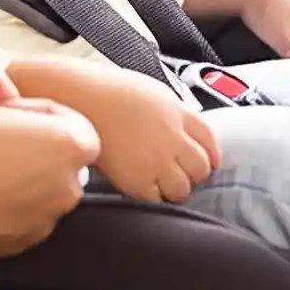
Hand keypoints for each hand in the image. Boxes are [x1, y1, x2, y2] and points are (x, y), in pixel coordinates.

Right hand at [0, 63, 100, 270]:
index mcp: (65, 145)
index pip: (68, 115)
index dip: (27, 106)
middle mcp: (63, 189)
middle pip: (55, 150)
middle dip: (23, 137)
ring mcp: (41, 222)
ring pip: (36, 182)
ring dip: (10, 167)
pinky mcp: (15, 245)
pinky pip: (17, 210)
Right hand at [76, 68, 220, 202]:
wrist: (78, 100)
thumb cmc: (105, 91)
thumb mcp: (150, 91)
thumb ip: (172, 111)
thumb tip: (183, 127)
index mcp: (177, 112)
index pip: (209, 140)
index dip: (211, 154)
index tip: (209, 161)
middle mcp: (172, 138)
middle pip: (201, 167)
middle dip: (194, 172)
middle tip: (181, 173)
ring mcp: (155, 161)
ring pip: (182, 188)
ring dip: (175, 187)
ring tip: (160, 182)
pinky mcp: (136, 180)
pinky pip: (155, 198)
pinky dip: (151, 196)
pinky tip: (141, 186)